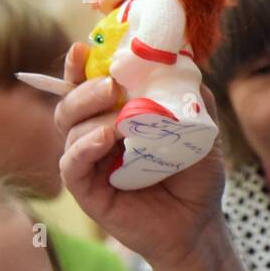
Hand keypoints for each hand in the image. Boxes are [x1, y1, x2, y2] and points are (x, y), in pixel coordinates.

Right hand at [54, 41, 226, 266]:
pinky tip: (105, 138)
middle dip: (84, 88)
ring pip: (68, 128)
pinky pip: (70, 164)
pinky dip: (83, 146)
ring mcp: (88, 163)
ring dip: (89, 114)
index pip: (87, 85)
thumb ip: (190, 93)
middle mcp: (95, 136)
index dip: (80, 65)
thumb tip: (181, 58)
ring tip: (119, 117)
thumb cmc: (196, 174)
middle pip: (69, 102)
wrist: (199, 223)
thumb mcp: (201, 127)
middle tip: (110, 84)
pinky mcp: (87, 191)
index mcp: (115, 116)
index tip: (84, 48)